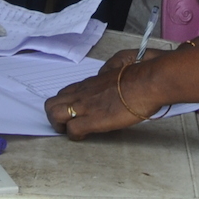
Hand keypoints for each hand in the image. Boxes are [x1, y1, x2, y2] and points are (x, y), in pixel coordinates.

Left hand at [45, 53, 159, 138]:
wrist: (147, 83)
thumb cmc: (139, 74)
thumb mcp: (120, 63)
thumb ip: (109, 69)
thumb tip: (106, 72)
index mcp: (90, 82)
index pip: (65, 92)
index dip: (65, 104)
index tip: (73, 111)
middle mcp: (83, 93)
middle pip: (51, 104)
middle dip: (55, 116)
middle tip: (67, 124)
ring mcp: (86, 106)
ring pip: (54, 115)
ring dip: (60, 126)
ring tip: (72, 131)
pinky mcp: (93, 120)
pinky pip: (72, 130)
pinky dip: (75, 136)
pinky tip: (85, 136)